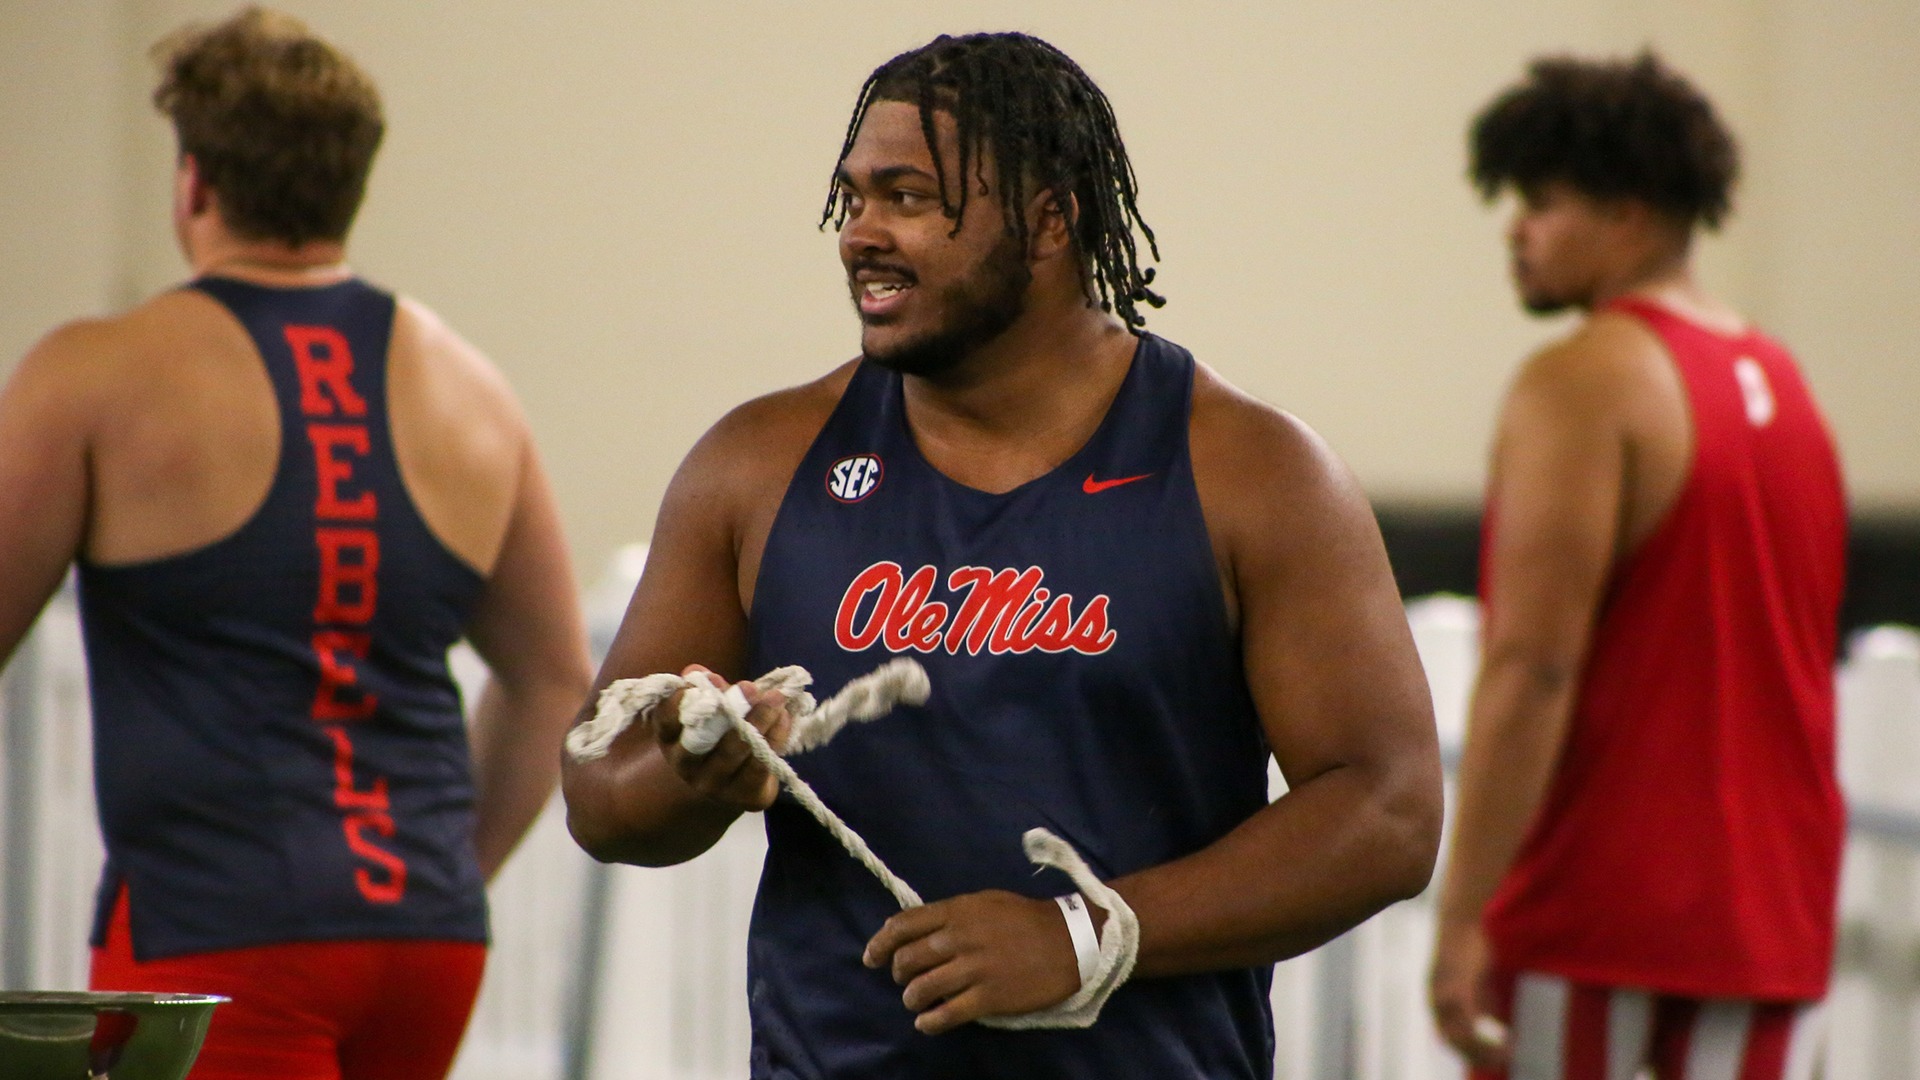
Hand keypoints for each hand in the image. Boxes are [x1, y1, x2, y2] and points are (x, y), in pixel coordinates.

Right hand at [654, 665, 791, 812]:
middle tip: (750, 687)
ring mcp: (714, 784)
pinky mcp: (744, 796)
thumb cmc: (717, 734)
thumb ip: (706, 689)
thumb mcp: (709, 710)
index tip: (707, 680)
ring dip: (759, 721)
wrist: (733, 783)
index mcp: (671, 739)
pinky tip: (783, 717)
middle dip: (728, 711)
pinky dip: (775, 738)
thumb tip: (698, 672)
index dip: (681, 701)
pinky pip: (760, 766)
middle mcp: (686, 765)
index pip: (666, 721)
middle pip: (703, 739)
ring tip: (776, 698)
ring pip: (735, 751)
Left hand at [863, 889, 1081, 1033]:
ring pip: (921, 989)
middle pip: (907, 960)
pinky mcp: (987, 997)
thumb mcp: (984, 902)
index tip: (871, 957)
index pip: (903, 925)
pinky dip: (929, 1022)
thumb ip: (950, 915)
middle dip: (898, 974)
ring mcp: (973, 969)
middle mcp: (958, 938)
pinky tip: (927, 1023)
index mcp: (956, 911)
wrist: (1070, 941)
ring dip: (912, 999)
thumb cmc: (1026, 919)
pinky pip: (946, 1014)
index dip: (880, 943)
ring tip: (917, 1002)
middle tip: (905, 981)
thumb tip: (916, 929)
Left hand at [1429, 918, 1507, 1070]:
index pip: (1449, 1037)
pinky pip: (1467, 1020)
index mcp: (1438, 1003)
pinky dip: (1484, 1033)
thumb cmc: (1469, 948)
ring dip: (1484, 1049)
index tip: (1494, 1059)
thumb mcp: (1478, 982)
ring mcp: (1443, 996)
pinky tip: (1506, 1036)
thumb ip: (1485, 1003)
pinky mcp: (1455, 988)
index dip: (1470, 1051)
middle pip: (1451, 1041)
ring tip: (1508, 1053)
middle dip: (1478, 1055)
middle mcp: (1436, 1002)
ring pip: (1458, 1036)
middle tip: (1502, 1061)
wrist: (1460, 920)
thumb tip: (1504, 1025)